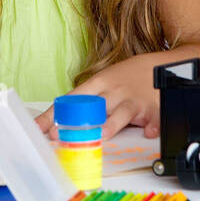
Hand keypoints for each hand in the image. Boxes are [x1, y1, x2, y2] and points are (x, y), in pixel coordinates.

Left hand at [35, 56, 160, 140]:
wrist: (159, 65)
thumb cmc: (125, 78)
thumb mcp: (103, 82)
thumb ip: (84, 101)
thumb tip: (55, 121)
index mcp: (98, 84)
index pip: (71, 99)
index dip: (55, 114)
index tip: (40, 128)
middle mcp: (114, 91)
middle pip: (94, 106)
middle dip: (79, 122)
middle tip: (63, 135)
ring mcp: (133, 100)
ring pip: (121, 112)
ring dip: (111, 124)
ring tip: (102, 135)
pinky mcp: (153, 108)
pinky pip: (153, 118)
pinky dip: (152, 126)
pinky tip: (149, 132)